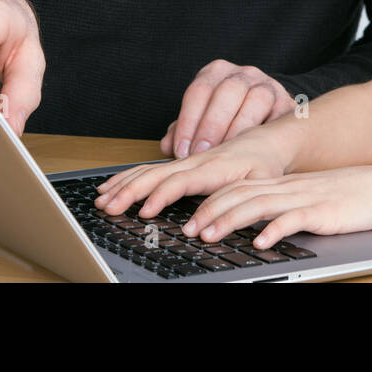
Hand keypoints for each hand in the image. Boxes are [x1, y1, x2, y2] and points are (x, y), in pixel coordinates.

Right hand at [94, 124, 291, 219]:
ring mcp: (186, 161)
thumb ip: (231, 206)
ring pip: (149, 170)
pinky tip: (115, 185)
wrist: (270, 142)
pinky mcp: (183, 164)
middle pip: (155, 174)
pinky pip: (152, 168)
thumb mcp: (257, 188)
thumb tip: (202, 229)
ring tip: (101, 198)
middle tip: (107, 207)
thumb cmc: (265, 166)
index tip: (143, 212)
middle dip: (129, 190)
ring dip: (124, 184)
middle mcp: (195, 161)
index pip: (179, 181)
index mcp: (212, 166)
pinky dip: (130, 176)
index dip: (160, 197)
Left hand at [160, 59, 296, 157]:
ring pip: (256, 99)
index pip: (199, 90)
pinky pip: (279, 114)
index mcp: (216, 73)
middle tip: (202, 153)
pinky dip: (266, 133)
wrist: (268, 120)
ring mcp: (267, 85)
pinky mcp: (287, 101)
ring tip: (227, 155)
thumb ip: (184, 131)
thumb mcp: (202, 121)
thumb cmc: (228, 120)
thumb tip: (168, 146)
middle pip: (227, 91)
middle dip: (212, 125)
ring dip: (239, 129)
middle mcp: (242, 74)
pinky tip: (253, 151)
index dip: (188, 122)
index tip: (182, 150)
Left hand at [181, 165, 371, 250]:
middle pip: (240, 194)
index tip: (190, 218)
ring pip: (258, 205)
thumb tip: (257, 223)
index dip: (211, 201)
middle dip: (210, 211)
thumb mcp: (309, 197)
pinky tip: (260, 242)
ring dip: (230, 221)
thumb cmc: (349, 195)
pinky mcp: (323, 211)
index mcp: (283, 184)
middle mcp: (288, 188)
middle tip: (188, 230)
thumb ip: (284, 205)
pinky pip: (294, 219)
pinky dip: (274, 230)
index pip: (238, 187)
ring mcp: (305, 197)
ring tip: (210, 235)